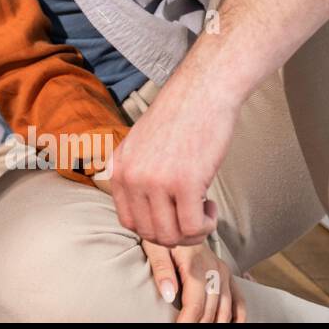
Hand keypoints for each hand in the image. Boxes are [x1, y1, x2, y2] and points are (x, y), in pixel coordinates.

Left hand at [108, 76, 235, 246]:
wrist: (201, 93)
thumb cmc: (178, 120)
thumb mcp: (140, 147)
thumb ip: (136, 178)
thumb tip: (145, 220)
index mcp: (118, 169)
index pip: (128, 222)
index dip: (154, 228)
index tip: (173, 215)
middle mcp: (131, 177)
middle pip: (149, 234)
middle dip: (175, 235)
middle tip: (193, 215)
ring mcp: (155, 181)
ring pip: (170, 236)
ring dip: (192, 233)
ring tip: (203, 210)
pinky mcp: (184, 182)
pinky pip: (192, 227)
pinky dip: (205, 226)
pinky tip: (211, 207)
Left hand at [143, 239, 245, 321]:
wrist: (179, 220)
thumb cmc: (164, 236)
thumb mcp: (155, 247)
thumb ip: (162, 270)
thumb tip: (168, 295)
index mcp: (196, 266)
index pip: (194, 304)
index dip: (187, 322)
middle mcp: (214, 271)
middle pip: (211, 309)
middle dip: (200, 324)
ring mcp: (224, 273)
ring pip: (226, 308)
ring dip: (217, 324)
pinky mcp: (227, 274)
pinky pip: (239, 300)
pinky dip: (237, 317)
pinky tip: (232, 325)